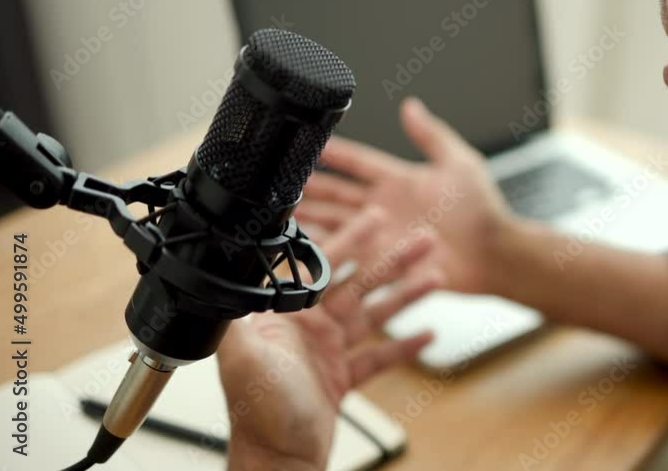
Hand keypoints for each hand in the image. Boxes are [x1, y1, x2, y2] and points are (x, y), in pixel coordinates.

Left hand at [217, 207, 442, 470]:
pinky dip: (403, 345)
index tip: (375, 221)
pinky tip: (427, 334)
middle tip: (421, 240)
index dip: (351, 241)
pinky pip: (379, 356)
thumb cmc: (259, 417)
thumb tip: (230, 274)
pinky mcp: (341, 378)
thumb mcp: (243, 357)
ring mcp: (327, 353)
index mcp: (287, 317)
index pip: (323, 268)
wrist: (277, 462)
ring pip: (375, 315)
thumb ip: (239, 315)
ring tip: (437, 278)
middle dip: (392, 261)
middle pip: (359, 284)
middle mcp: (308, 329)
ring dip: (406, 296)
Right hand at [297, 98, 511, 294]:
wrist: (495, 255)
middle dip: (309, 187)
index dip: (334, 153)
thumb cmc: (483, 211)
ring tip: (282, 213)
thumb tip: (412, 106)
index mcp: (400, 180)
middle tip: (279, 179)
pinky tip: (303, 247)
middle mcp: (386, 207)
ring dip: (310, 219)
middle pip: (338, 194)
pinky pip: (350, 256)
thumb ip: (432, 136)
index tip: (309, 142)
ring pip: (337, 223)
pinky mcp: (384, 261)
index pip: (358, 162)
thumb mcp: (459, 163)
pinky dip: (326, 251)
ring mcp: (383, 235)